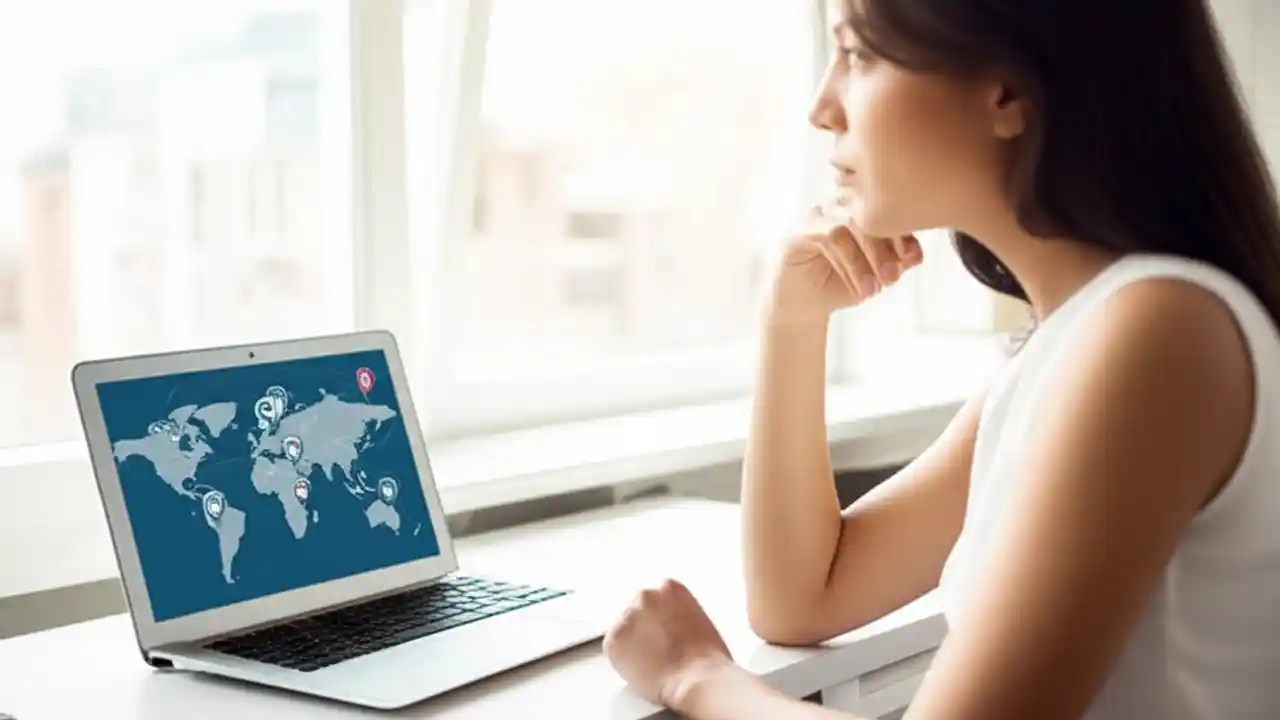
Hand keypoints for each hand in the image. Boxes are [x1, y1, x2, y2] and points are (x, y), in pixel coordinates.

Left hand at [603, 579, 734, 710]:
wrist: (697, 678)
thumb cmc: (707, 659)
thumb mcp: (699, 621)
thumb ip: (677, 615)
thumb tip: (667, 627)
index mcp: (669, 588)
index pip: (654, 598)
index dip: (658, 619)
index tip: (663, 633)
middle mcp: (644, 596)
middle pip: (635, 610)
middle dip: (642, 629)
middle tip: (657, 651)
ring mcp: (626, 617)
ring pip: (623, 630)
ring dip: (632, 644)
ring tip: (654, 664)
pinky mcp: (612, 640)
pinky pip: (613, 649)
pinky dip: (623, 660)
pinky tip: (644, 669)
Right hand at [763, 201, 922, 326]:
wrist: (802, 308)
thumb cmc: (840, 284)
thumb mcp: (877, 274)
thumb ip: (897, 261)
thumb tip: (916, 253)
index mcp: (860, 208)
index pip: (886, 205)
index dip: (904, 228)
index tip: (912, 257)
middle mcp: (838, 204)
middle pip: (869, 210)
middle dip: (887, 247)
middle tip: (893, 278)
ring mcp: (817, 214)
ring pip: (850, 222)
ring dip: (867, 259)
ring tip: (873, 290)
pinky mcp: (798, 231)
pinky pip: (829, 236)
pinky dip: (848, 263)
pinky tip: (856, 287)